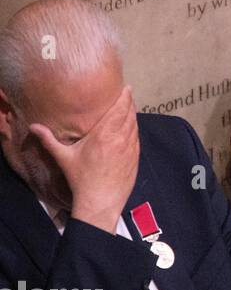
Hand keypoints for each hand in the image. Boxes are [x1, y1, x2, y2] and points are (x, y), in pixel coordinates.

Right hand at [30, 86, 138, 233]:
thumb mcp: (63, 157)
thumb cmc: (81, 179)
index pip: (119, 109)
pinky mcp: (136, 158)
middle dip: (129, 103)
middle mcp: (121, 138)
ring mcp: (131, 148)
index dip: (125, 97)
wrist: (100, 201)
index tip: (126, 88)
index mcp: (104, 134)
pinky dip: (135, 130)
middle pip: (129, 114)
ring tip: (130, 108)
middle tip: (128, 94)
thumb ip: (49, 140)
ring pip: (135, 126)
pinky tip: (132, 128)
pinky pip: (137, 138)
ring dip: (133, 115)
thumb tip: (34, 127)